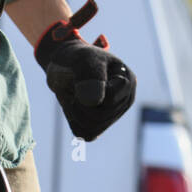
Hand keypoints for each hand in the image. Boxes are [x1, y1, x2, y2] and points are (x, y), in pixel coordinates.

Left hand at [34, 0, 135, 141]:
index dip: (89, 92)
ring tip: (73, 96)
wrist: (64, 65)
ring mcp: (114, 114)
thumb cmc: (75, 58)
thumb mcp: (81, 60)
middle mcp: (124, 100)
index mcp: (128, 81)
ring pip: (93, 129)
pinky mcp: (100, 124)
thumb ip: (90, 76)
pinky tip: (73, 106)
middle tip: (73, 87)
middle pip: (100, 117)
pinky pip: (85, 134)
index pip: (109, 101)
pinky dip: (74, 121)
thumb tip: (96, 102)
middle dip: (80, 105)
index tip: (81, 76)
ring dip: (75, 114)